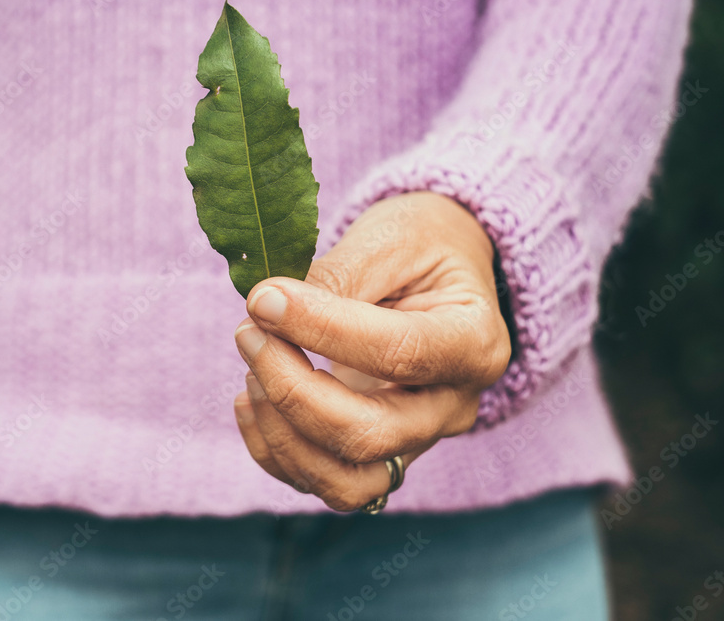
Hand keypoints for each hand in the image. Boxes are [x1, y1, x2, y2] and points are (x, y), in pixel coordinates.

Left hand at [232, 191, 511, 511]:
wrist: (440, 273)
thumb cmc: (420, 247)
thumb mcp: (391, 239)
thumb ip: (339, 277)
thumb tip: (270, 310)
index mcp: (473, 343)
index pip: (398, 354)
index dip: (321, 330)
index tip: (264, 299)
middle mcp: (452, 406)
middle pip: (368, 435)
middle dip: (291, 391)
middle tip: (249, 332)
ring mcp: (417, 440)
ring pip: (346, 482)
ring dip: (281, 433)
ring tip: (251, 370)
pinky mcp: (380, 456)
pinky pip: (324, 484)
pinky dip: (274, 451)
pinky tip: (252, 398)